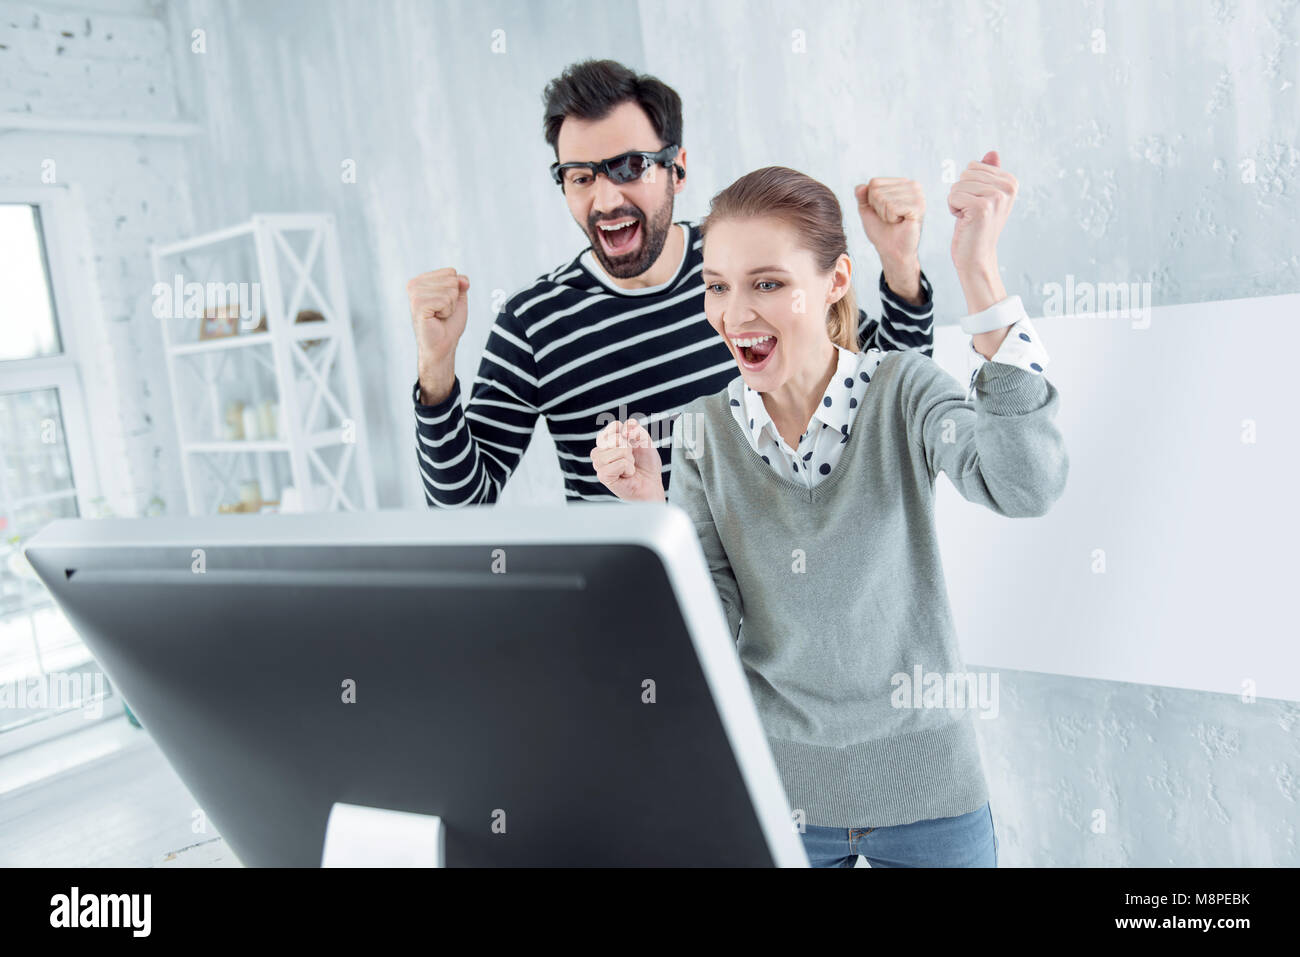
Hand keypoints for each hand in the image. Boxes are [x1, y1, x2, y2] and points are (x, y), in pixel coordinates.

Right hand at [408, 268, 469, 402]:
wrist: (443, 344)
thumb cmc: (449, 323)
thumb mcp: (458, 298)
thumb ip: (460, 283)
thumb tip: (462, 279)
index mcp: (421, 280)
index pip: (450, 272)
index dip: (455, 290)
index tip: (445, 304)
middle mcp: (414, 284)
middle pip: (451, 279)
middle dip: (453, 298)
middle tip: (442, 312)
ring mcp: (415, 294)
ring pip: (449, 290)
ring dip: (450, 306)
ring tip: (439, 315)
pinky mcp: (418, 305)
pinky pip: (445, 300)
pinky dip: (446, 311)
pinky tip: (436, 318)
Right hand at [590, 418, 665, 501]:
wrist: (651, 483)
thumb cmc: (646, 464)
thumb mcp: (645, 440)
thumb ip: (636, 428)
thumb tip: (625, 430)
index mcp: (607, 441)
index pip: (615, 425)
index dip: (629, 433)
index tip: (633, 445)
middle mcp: (600, 451)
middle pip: (616, 438)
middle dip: (630, 449)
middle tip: (631, 460)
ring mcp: (599, 464)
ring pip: (618, 450)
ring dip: (629, 459)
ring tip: (628, 467)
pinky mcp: (603, 475)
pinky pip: (620, 463)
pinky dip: (628, 469)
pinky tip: (626, 475)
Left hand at [855, 177, 923, 298]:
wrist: (891, 249)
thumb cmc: (881, 230)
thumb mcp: (867, 210)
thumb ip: (862, 196)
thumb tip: (860, 187)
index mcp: (902, 183)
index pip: (874, 183)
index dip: (872, 201)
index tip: (883, 212)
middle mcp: (912, 185)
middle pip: (877, 191)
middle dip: (879, 208)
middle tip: (890, 218)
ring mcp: (917, 195)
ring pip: (884, 199)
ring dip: (885, 214)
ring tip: (896, 220)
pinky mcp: (918, 206)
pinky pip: (892, 207)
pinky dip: (891, 218)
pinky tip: (901, 222)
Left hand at [947, 151, 1016, 310]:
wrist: (976, 256)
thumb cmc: (976, 226)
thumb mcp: (984, 196)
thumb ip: (988, 174)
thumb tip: (992, 152)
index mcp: (1011, 181)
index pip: (974, 165)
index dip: (968, 185)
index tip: (977, 203)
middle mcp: (1008, 187)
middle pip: (965, 173)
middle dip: (961, 192)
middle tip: (972, 212)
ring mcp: (996, 197)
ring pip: (958, 185)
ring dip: (957, 202)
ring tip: (969, 217)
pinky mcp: (982, 207)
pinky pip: (953, 195)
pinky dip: (952, 209)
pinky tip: (964, 221)